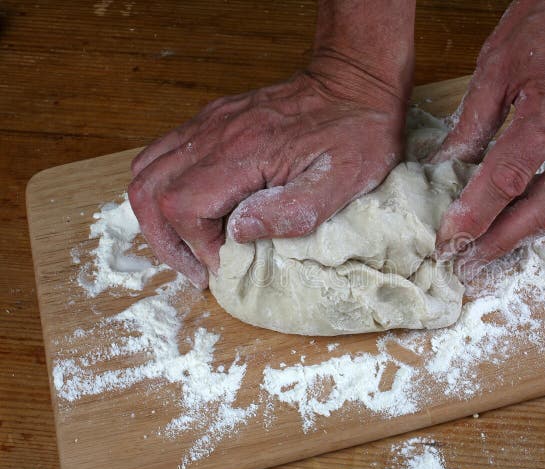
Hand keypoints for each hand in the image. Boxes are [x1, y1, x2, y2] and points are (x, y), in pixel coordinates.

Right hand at [128, 0, 414, 288]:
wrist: (355, 82)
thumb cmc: (357, 133)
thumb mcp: (341, 183)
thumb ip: (289, 212)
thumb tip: (238, 235)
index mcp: (245, 152)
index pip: (182, 207)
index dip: (195, 246)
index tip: (225, 263)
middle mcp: (215, 133)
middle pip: (148, 191)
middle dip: (165, 241)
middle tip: (196, 269)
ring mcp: (209, 122)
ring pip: (146, 172)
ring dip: (157, 218)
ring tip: (190, 246)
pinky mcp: (212, 119)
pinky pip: (162, 155)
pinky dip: (164, 190)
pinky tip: (196, 211)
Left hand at [431, 0, 544, 278]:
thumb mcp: (496, 64)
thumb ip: (472, 122)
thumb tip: (446, 165)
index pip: (506, 180)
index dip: (474, 216)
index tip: (449, 241)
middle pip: (544, 211)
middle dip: (502, 242)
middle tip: (471, 262)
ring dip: (535, 235)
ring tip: (500, 244)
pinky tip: (543, 220)